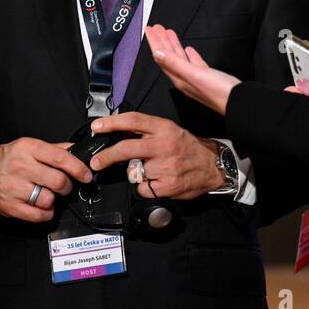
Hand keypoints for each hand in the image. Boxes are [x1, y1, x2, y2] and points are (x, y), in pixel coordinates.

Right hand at [0, 137, 92, 222]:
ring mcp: (13, 187)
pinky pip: (37, 215)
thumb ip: (53, 149)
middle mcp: (20, 166)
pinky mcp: (9, 205)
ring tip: (47, 194)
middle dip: (67, 186)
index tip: (86, 175)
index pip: (60, 158)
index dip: (78, 168)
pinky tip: (43, 207)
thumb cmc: (6, 158)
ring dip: (53, 200)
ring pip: (48, 199)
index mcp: (27, 148)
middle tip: (64, 186)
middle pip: (58, 181)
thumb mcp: (28, 146)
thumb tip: (77, 151)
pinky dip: (45, 213)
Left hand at [88, 112, 224, 199]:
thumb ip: (146, 130)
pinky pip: (142, 188)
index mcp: (164, 128)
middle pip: (126, 149)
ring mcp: (166, 167)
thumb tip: (117, 131)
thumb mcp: (169, 130)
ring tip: (151, 169)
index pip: (133, 120)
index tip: (97, 127)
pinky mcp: (167, 186)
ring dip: (135, 173)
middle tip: (96, 162)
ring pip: (133, 172)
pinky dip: (145, 187)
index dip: (111, 123)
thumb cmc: (187, 147)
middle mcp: (164, 146)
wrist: (212, 166)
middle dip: (106, 156)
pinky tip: (156, 181)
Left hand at [144, 24, 240, 114]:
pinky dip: (189, 55)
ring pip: (180, 58)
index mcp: (180, 79)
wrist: (239, 102)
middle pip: (169, 57)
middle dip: (162, 41)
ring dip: (173, 45)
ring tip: (169, 33)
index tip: (149, 29)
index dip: (155, 42)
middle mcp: (185, 79)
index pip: (162, 57)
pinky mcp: (208, 78)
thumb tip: (157, 53)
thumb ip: (175, 64)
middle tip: (156, 27)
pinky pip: (194, 63)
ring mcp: (196, 79)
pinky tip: (189, 49)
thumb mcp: (195, 75)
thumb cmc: (218, 92)